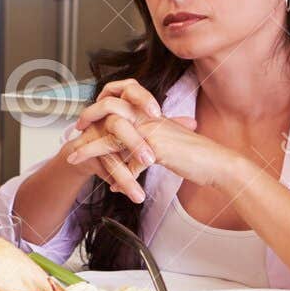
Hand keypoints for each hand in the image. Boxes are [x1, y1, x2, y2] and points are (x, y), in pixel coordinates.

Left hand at [63, 81, 240, 200]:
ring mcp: (152, 132)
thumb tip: (126, 165)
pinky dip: (118, 176)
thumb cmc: (195, 157)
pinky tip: (112, 186)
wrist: (217, 164)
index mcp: (151, 114)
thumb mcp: (164, 150)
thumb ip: (142, 153)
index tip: (84, 121)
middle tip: (72, 133)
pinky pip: (127, 162)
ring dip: (89, 148)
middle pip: (109, 112)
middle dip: (87, 120)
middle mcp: (150, 118)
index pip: (119, 103)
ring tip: (72, 157)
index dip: (99, 109)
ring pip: (111, 137)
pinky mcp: (155, 149)